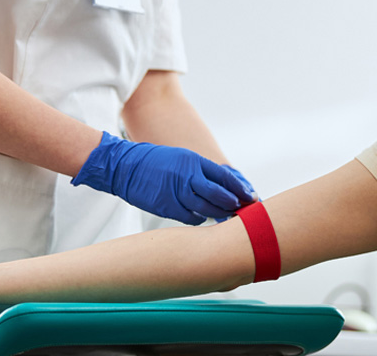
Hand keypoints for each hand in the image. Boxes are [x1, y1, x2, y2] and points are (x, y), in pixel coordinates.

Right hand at [73, 132, 256, 224]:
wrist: (125, 167)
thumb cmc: (157, 162)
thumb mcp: (183, 158)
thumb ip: (203, 171)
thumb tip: (225, 185)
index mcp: (193, 162)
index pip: (224, 176)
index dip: (239, 188)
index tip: (251, 195)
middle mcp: (187, 177)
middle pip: (219, 194)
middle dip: (234, 203)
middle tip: (243, 209)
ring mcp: (176, 193)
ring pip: (206, 208)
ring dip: (220, 213)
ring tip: (229, 216)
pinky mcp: (166, 207)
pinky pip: (190, 217)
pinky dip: (199, 219)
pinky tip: (203, 218)